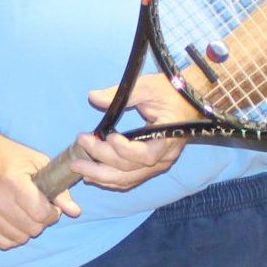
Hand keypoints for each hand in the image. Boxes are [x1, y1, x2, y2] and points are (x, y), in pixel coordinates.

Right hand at [0, 121, 77, 248]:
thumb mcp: (37, 163)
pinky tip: (13, 222)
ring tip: (25, 214)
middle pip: (32, 228)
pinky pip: (2, 243)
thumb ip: (59, 189)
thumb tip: (75, 212)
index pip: (41, 214)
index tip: (51, 206)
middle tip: (38, 209)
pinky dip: (12, 236)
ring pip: (19, 239)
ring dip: (27, 230)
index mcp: (13, 182)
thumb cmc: (9, 155)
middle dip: (41, 221)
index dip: (52, 213)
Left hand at [71, 74, 190, 189]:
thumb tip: (93, 97)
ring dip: (101, 175)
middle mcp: (164, 157)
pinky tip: (92, 176)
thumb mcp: (148, 86)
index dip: (126, 150)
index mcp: (169, 136)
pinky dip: (110, 180)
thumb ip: (122, 94)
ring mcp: (158, 165)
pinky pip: (130, 179)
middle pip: (131, 169)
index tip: (108, 137)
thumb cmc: (170, 92)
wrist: (187, 101)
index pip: (147, 154)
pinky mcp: (151, 167)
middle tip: (81, 143)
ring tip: (79, 167)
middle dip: (102, 160)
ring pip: (128, 179)